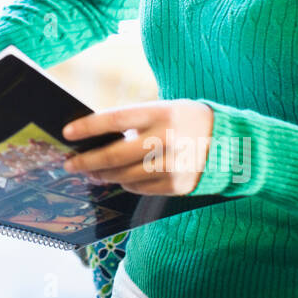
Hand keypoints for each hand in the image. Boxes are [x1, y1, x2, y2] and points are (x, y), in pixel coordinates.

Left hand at [61, 100, 215, 195]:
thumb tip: (96, 138)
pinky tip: (118, 177)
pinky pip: (139, 188)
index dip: (89, 127)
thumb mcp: (163, 109)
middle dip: (86, 161)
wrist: (229, 142)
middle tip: (70, 164)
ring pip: (123, 175)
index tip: (67, 133)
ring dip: (102, 175)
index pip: (115, 119)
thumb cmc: (185, 121)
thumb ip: (134, 122)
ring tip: (90, 171)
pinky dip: (125, 182)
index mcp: (160, 113)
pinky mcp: (176, 185)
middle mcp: (165, 139)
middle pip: (114, 155)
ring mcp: (172, 165)